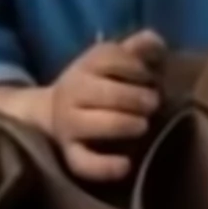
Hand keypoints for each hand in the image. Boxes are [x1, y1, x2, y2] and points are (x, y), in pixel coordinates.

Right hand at [50, 29, 164, 181]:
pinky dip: (105, 166)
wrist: (51, 113)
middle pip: (103, 92)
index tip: (151, 75)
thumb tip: (156, 42)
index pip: (109, 58)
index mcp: (86, 65)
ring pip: (91, 124)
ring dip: (122, 123)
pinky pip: (83, 163)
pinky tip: (127, 164)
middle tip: (155, 102)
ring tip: (144, 125)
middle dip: (134, 97)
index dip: (135, 66)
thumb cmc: (97, 83)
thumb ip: (138, 47)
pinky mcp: (70, 154)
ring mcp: (68, 124)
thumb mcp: (113, 60)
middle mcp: (72, 92)